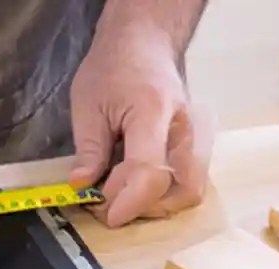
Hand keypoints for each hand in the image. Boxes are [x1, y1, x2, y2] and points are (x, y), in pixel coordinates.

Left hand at [68, 25, 212, 227]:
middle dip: (145, 208)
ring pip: (191, 190)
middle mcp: (184, 127)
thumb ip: (89, 149)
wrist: (145, 43)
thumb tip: (82, 186)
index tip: (107, 216)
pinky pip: (188, 181)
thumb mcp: (88, 104)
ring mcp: (196, 136)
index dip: (129, 202)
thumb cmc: (114, 68)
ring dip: (156, 205)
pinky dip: (164, 194)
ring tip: (121, 195)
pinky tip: (134, 185)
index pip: (151, 171)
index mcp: (153, 112)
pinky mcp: (196, 144)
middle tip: (108, 204)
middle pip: (184, 189)